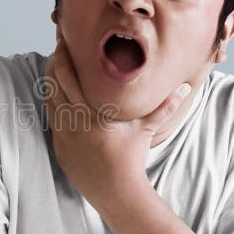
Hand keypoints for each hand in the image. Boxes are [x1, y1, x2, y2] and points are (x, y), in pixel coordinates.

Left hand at [44, 36, 190, 210]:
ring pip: (48, 101)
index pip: (67, 77)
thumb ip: (164, 107)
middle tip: (59, 49)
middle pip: (52, 85)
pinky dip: (51, 104)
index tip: (62, 41)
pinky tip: (55, 95)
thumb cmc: (131, 158)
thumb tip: (185, 87)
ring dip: (50, 83)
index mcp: (90, 114)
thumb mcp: (146, 130)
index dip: (62, 57)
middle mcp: (72, 123)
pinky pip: (50, 119)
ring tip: (56, 67)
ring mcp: (62, 135)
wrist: (116, 192)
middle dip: (54, 65)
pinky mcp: (58, 147)